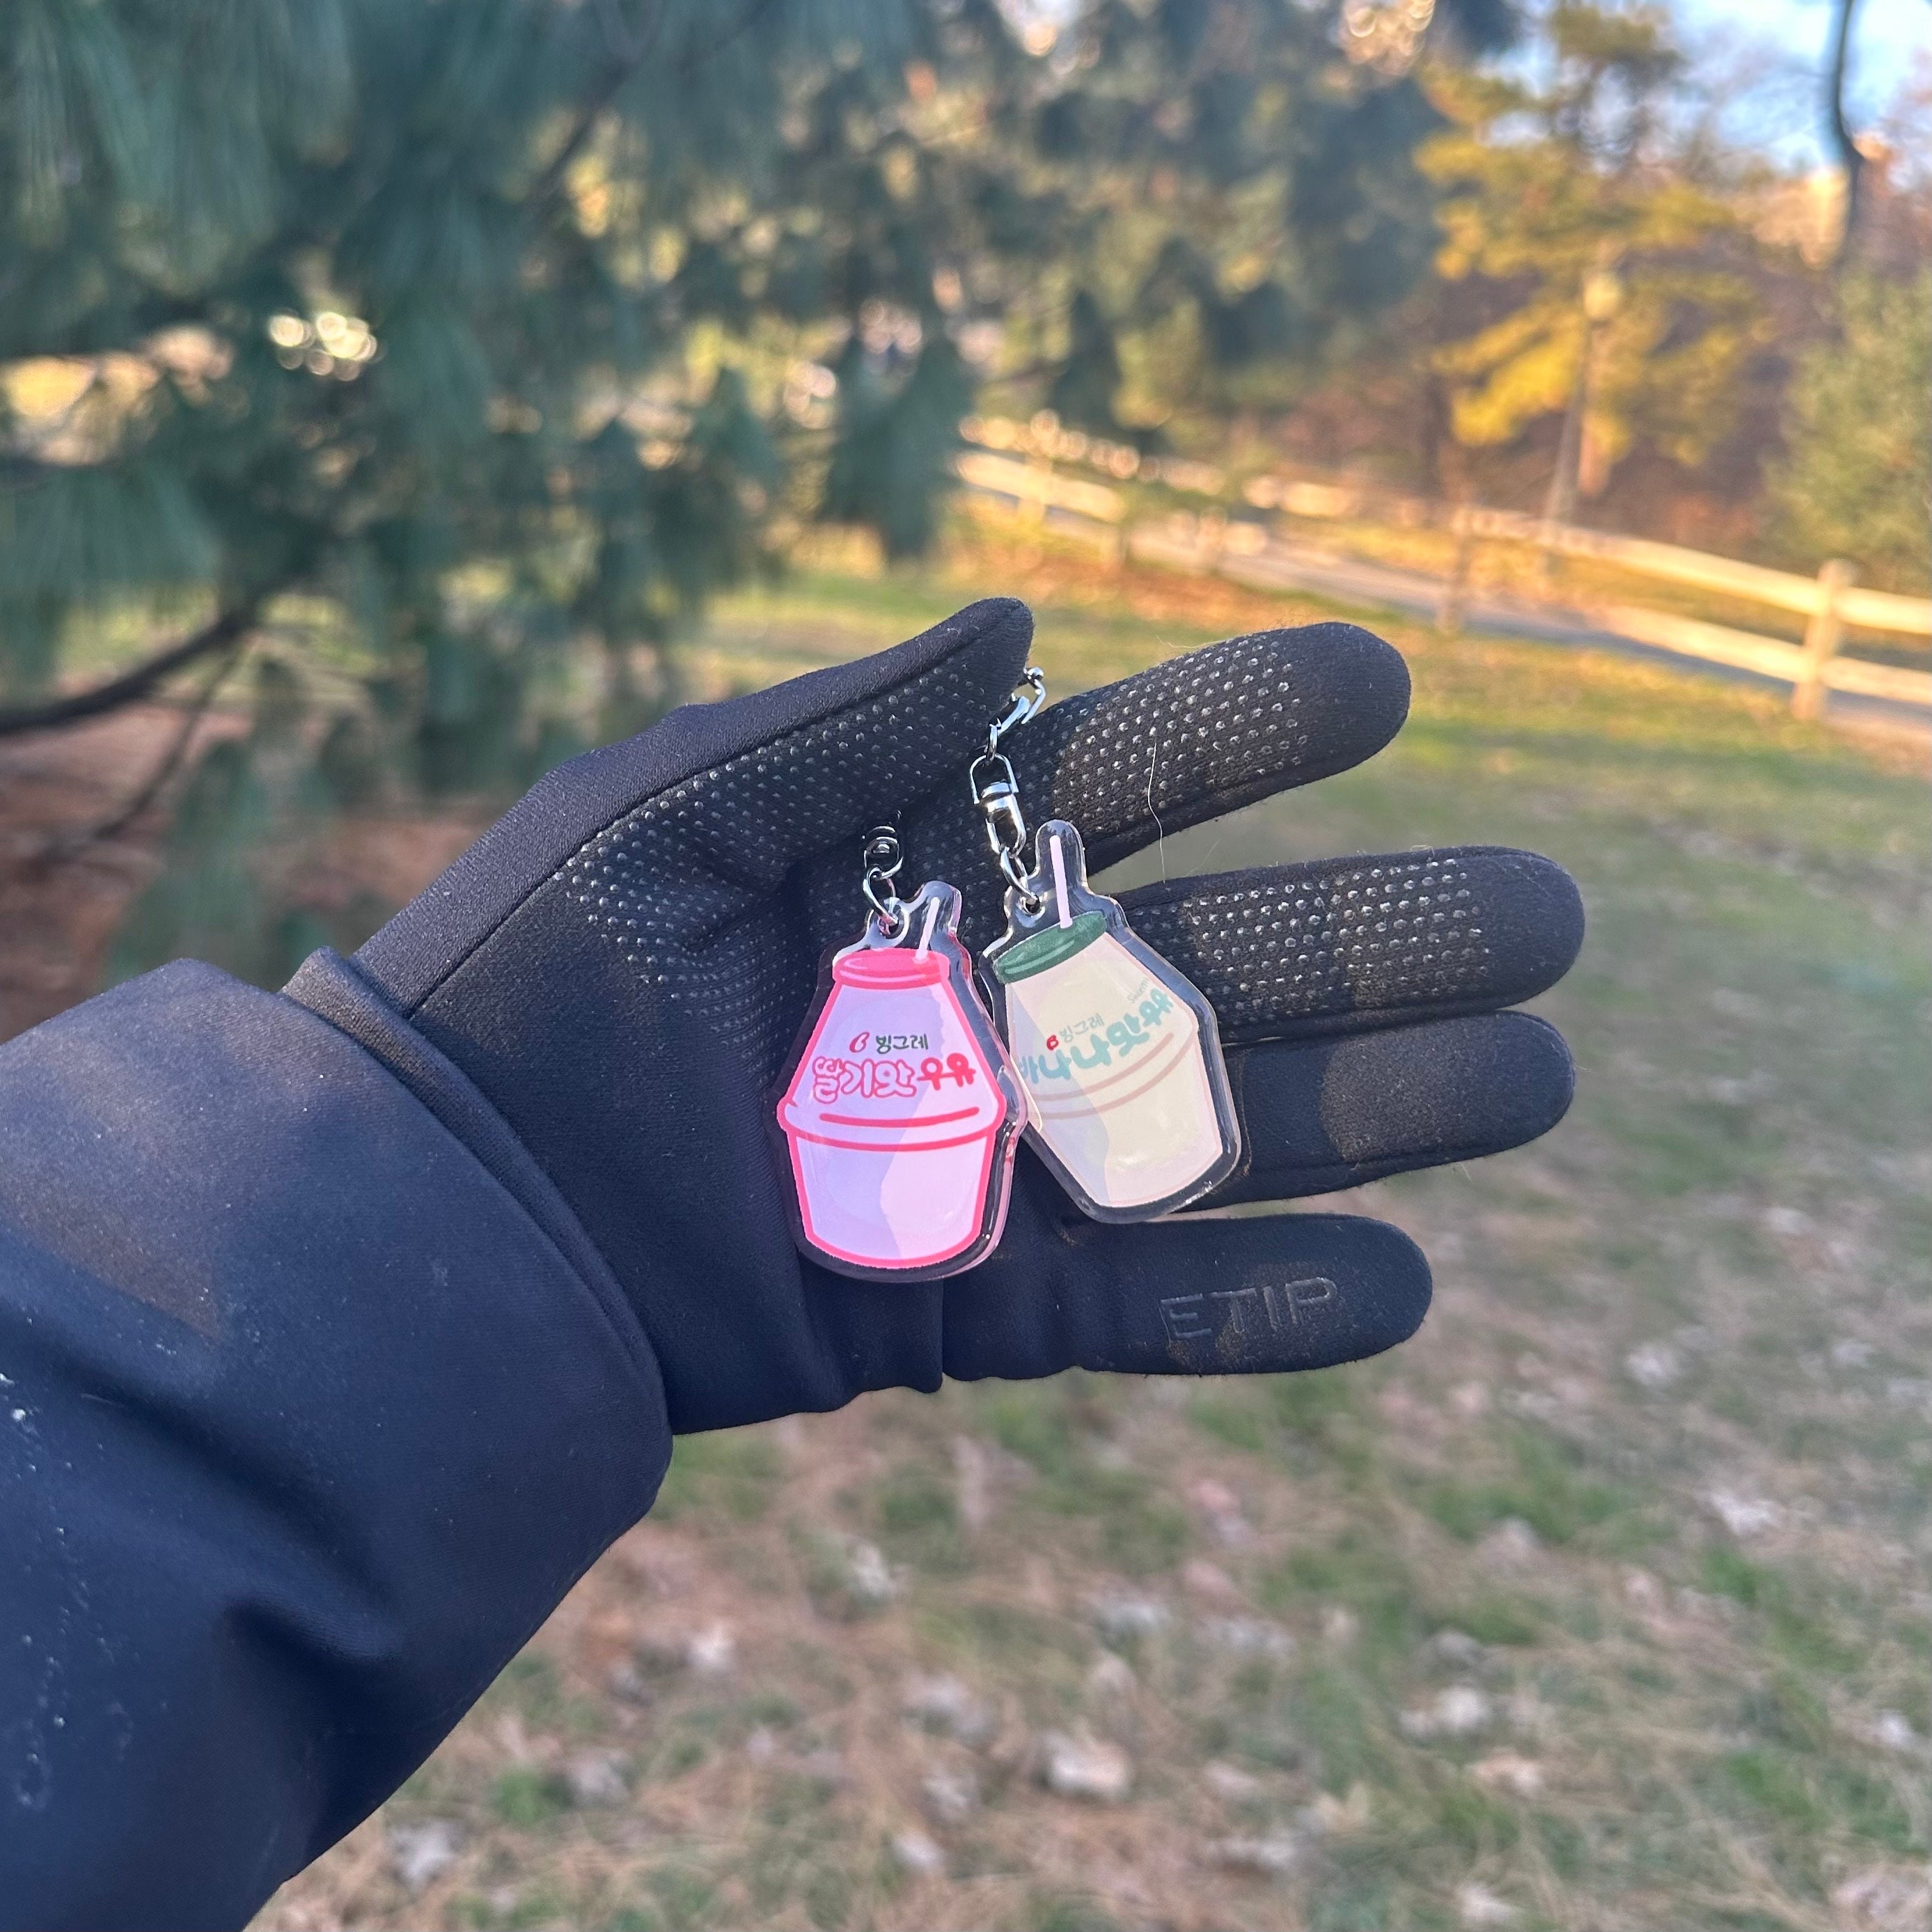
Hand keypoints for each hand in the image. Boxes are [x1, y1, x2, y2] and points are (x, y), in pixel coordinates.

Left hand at [294, 600, 1580, 1432]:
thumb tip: (1019, 620)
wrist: (446, 1207)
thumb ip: (842, 723)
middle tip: (1547, 914)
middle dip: (1391, 933)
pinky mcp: (966, 1303)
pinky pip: (1142, 1312)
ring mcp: (995, 1158)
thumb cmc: (524, 978)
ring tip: (1539, 1083)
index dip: (1254, 723)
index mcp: (926, 856)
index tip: (1381, 685)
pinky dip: (1265, 1310)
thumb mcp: (658, 811)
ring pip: (1222, 1135)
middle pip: (1228, 960)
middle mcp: (995, 999)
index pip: (1127, 775)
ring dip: (1386, 1113)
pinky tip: (1403, 1289)